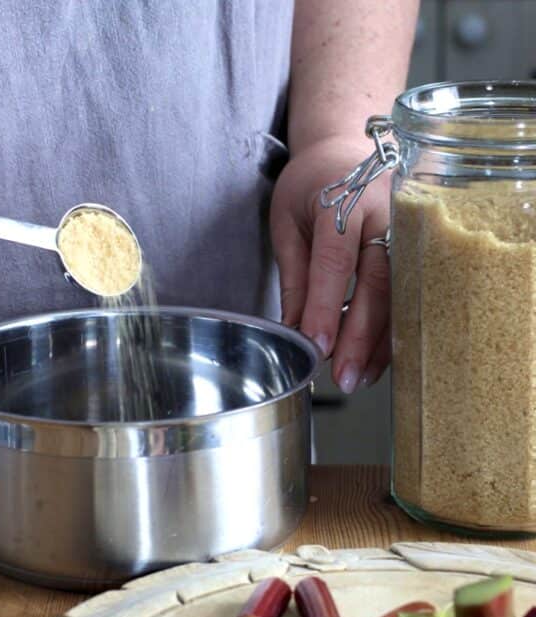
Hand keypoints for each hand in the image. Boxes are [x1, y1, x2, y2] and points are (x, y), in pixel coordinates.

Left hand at [271, 137, 390, 392]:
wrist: (345, 147)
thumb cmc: (310, 184)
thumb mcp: (288, 222)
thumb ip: (294, 276)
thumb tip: (293, 330)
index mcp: (343, 199)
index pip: (334, 261)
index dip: (326, 307)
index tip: (316, 346)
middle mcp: (384, 213)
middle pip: (377, 282)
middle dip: (360, 336)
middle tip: (342, 376)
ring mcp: (409, 228)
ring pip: (399, 293)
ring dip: (380, 342)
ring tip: (358, 378)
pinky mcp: (419, 245)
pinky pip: (408, 293)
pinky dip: (392, 331)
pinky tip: (376, 359)